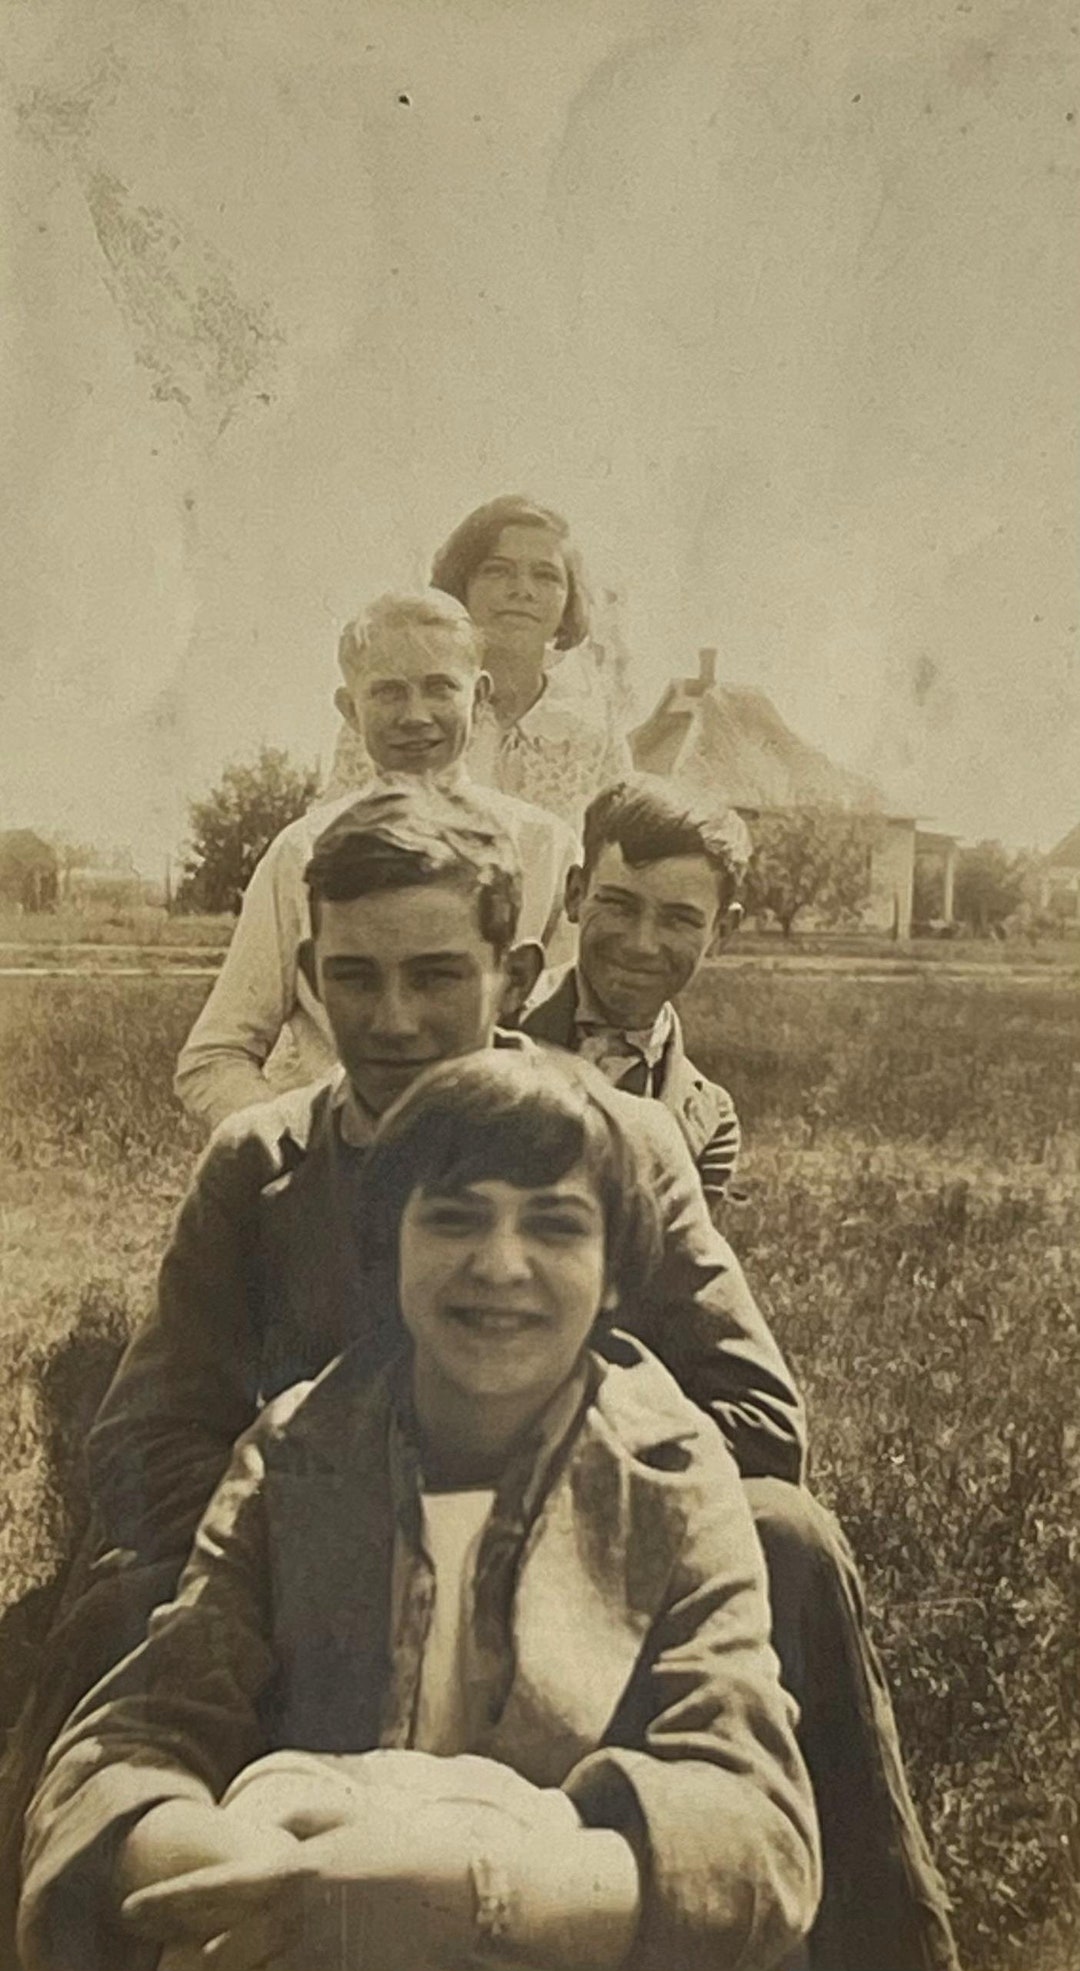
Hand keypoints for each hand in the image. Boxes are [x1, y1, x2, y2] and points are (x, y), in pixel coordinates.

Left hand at [121, 1797, 482, 1969]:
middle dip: (182, 1957)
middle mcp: (295, 1920)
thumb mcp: (348, 1823)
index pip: (213, 1891)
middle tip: (157, 1960)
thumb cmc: (403, 1852)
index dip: (166, 1903)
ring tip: (185, 1969)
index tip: (130, 1909)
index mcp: (293, 1875)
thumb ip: (302, 1822)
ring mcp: (316, 1957)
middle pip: (218, 1950)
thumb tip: (268, 1830)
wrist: (458, 1896)